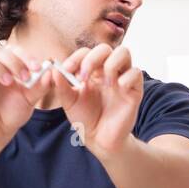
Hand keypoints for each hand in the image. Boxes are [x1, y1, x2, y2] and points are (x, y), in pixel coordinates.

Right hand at [0, 44, 51, 153]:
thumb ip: (40, 86)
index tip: (37, 68)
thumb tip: (51, 71)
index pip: (12, 50)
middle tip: (24, 77)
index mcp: (3, 65)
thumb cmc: (11, 114)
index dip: (24, 56)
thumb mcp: (29, 100)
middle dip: (12, 61)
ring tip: (8, 81)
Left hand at [54, 44, 143, 159]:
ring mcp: (122, 79)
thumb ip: (61, 85)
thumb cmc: (85, 118)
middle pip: (105, 48)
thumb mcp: (69, 102)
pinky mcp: (134, 90)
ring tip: (105, 82)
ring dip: (111, 64)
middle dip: (92, 59)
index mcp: (92, 71)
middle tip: (83, 77)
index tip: (67, 70)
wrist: (99, 139)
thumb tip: (53, 69)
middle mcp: (107, 71)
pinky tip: (118, 88)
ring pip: (124, 53)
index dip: (76, 57)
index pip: (86, 52)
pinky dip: (126, 77)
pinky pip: (136, 73)